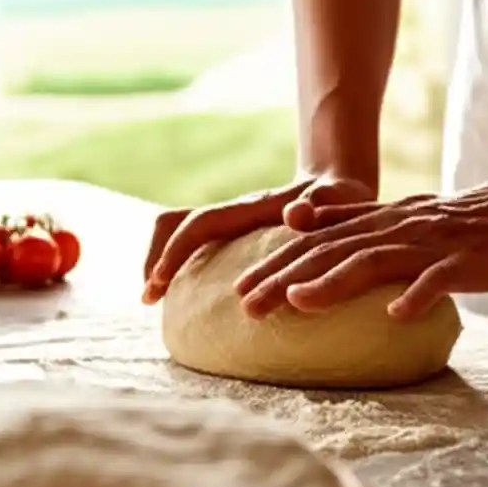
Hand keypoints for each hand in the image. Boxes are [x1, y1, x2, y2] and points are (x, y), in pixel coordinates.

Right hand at [141, 177, 373, 302]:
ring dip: (162, 263)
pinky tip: (180, 296)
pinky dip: (178, 268)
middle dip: (156, 256)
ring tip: (154, 301)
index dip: (177, 250)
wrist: (336, 185)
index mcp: (249, 206)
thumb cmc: (338, 197)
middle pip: (175, 224)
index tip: (161, 280)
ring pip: (179, 234)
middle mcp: (231, 213)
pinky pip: (193, 247)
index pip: (201, 223)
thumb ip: (320, 204)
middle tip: (149, 298)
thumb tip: (297, 215)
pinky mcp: (231, 236)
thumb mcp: (338, 198)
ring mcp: (228, 224)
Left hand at [232, 180, 487, 320]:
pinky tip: (396, 315)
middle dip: (285, 278)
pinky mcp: (466, 260)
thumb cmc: (464, 223)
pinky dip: (418, 294)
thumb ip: (350, 219)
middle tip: (245, 305)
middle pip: (331, 253)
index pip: (315, 245)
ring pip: (374, 261)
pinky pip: (439, 278)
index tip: (236, 291)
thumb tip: (297, 222)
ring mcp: (431, 244)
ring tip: (297, 303)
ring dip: (334, 282)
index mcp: (379, 221)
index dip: (274, 266)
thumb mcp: (399, 216)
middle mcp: (396, 228)